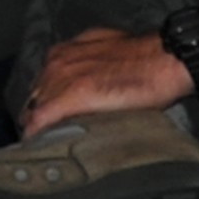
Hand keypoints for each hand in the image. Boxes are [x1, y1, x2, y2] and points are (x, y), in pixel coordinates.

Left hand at [22, 25, 198, 131]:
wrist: (164, 59)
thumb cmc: (145, 57)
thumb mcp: (106, 50)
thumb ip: (88, 64)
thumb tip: (88, 82)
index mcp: (64, 52)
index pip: (42, 83)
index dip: (43, 102)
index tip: (48, 118)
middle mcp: (55, 63)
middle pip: (34, 97)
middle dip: (39, 115)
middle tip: (48, 135)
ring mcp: (58, 79)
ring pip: (34, 109)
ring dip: (39, 127)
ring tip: (44, 146)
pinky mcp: (67, 98)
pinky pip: (40, 121)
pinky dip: (37, 136)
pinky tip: (38, 149)